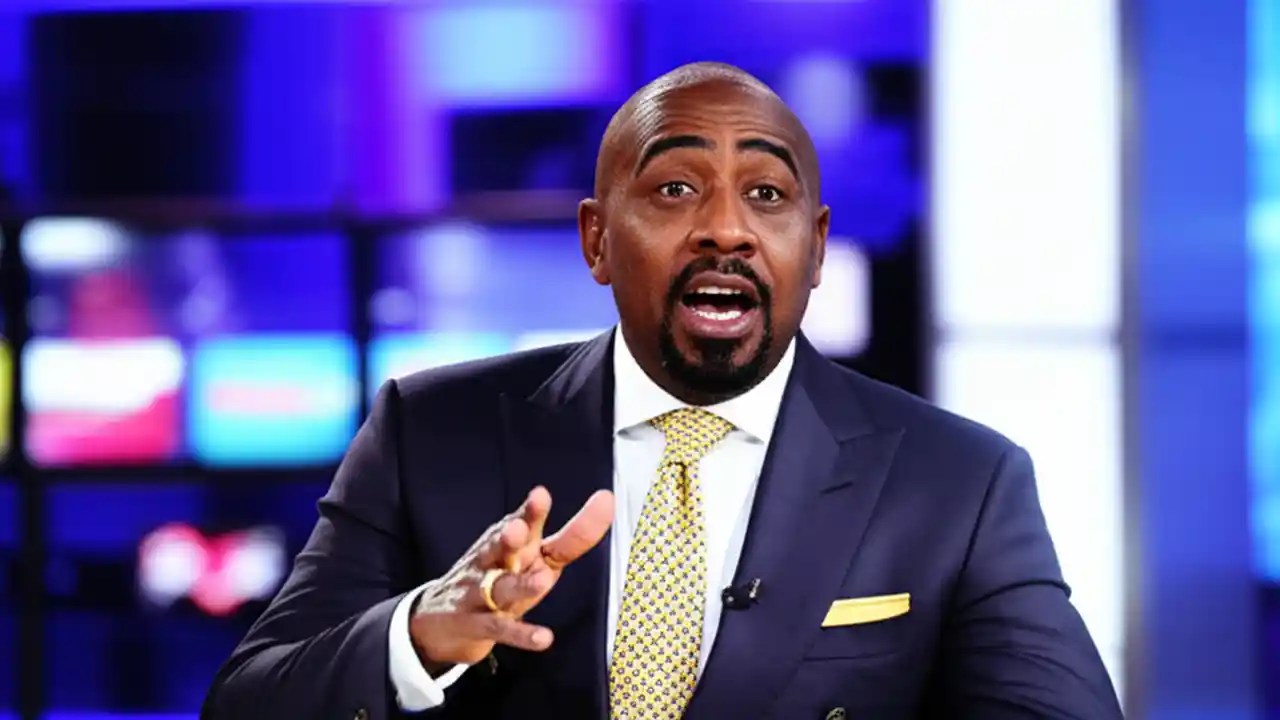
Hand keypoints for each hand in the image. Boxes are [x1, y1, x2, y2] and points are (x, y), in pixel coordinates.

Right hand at [408, 486, 613, 669]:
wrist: (436, 619)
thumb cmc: (497, 578)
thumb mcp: (531, 556)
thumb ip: (571, 536)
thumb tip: (607, 500)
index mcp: (512, 544)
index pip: (526, 524)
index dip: (533, 510)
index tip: (541, 494)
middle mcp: (496, 562)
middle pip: (504, 548)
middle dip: (511, 537)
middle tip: (518, 528)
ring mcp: (481, 594)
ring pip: (501, 589)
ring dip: (520, 585)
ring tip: (542, 581)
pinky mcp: (475, 625)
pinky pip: (499, 630)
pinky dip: (521, 635)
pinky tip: (543, 639)